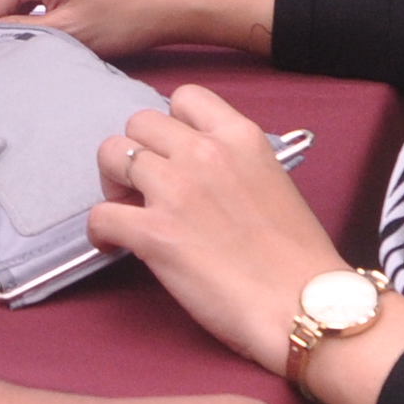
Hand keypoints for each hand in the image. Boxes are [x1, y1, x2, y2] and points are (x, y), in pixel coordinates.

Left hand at [87, 85, 387, 380]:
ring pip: (110, 154)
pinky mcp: (153, 233)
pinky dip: (99, 231)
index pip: (185, 97)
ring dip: (112, 183)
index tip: (172, 152)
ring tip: (128, 212)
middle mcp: (204, 152)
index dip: (170, 123)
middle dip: (137, 151)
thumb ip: (237, 165)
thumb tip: (203, 175)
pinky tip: (111, 245)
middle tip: (144, 188)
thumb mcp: (275, 183)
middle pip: (138, 122)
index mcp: (240, 137)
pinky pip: (99, 214)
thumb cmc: (300, 258)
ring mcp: (175, 190)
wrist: (304, 306)